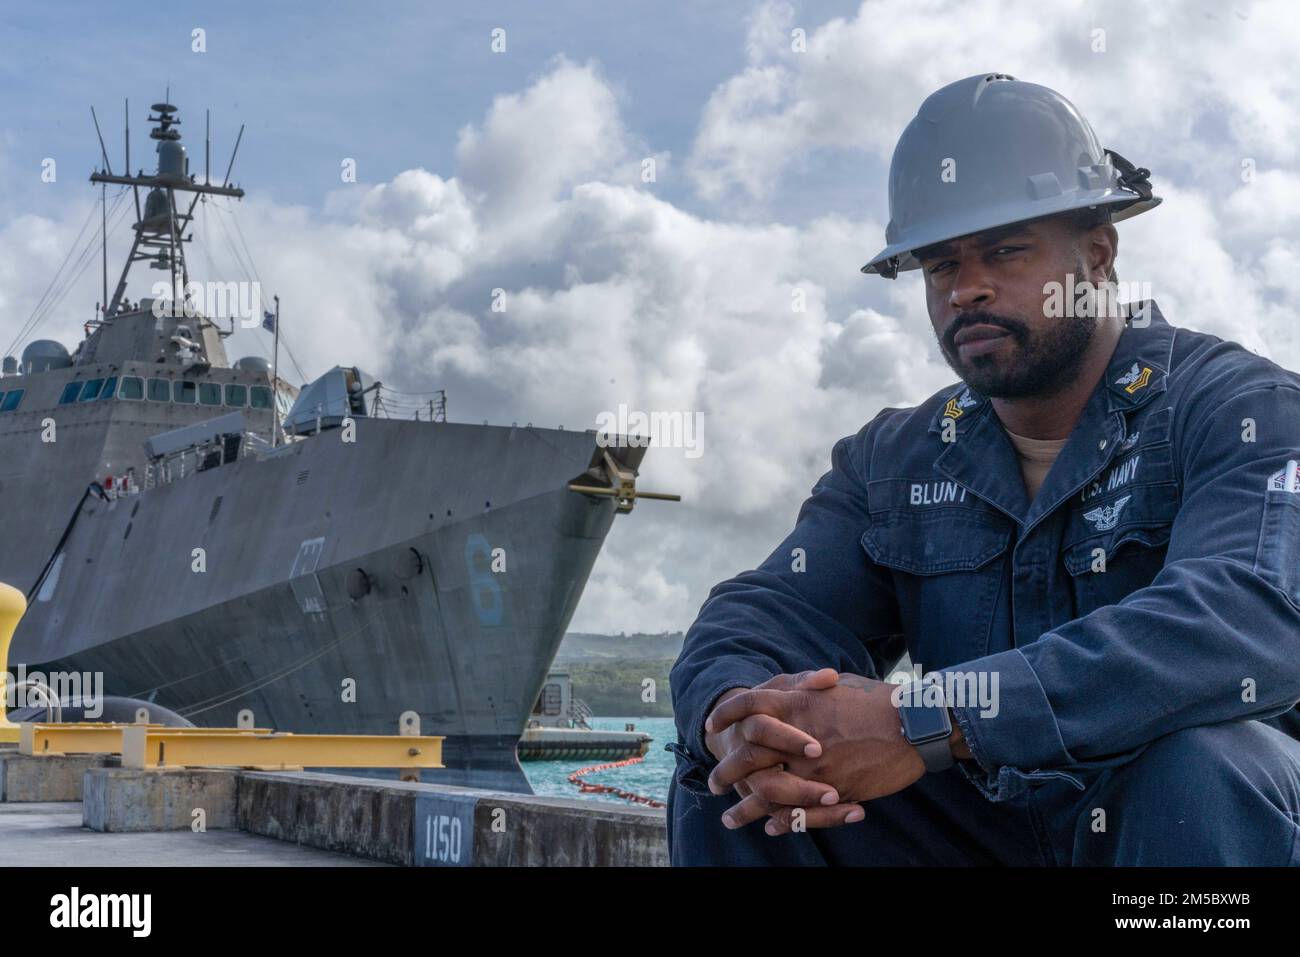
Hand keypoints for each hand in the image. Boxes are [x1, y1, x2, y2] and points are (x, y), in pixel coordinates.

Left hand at [709, 673, 927, 833]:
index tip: (711, 725)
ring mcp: (814, 767)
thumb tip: (778, 687)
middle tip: (714, 783)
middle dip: (725, 772)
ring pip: (767, 793)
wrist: (913, 724)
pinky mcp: (833, 791)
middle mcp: (797, 736)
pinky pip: (798, 812)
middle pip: (746, 755)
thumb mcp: (833, 684)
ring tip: (730, 819)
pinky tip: (770, 827)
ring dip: (744, 809)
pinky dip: (781, 822)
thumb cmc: (875, 699)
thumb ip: (800, 687)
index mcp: (796, 703)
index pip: (747, 705)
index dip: (725, 714)